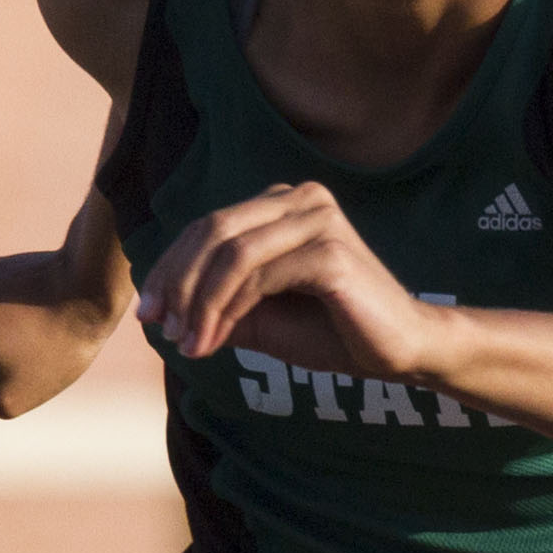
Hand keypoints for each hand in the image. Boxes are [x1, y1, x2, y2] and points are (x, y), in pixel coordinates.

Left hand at [137, 184, 445, 379]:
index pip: (209, 227)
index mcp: (285, 205)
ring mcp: (318, 220)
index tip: (150, 314)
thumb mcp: (263, 318)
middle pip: (213, 231)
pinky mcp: (330, 251)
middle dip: (176, 282)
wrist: (402, 353)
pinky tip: (213, 342)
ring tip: (187, 344)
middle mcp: (301, 199)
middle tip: (157, 325)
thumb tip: (161, 311)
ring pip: (230, 254)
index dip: (171, 268)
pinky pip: (257, 277)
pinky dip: (225, 310)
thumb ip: (218, 305)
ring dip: (198, 303)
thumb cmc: (335, 333)